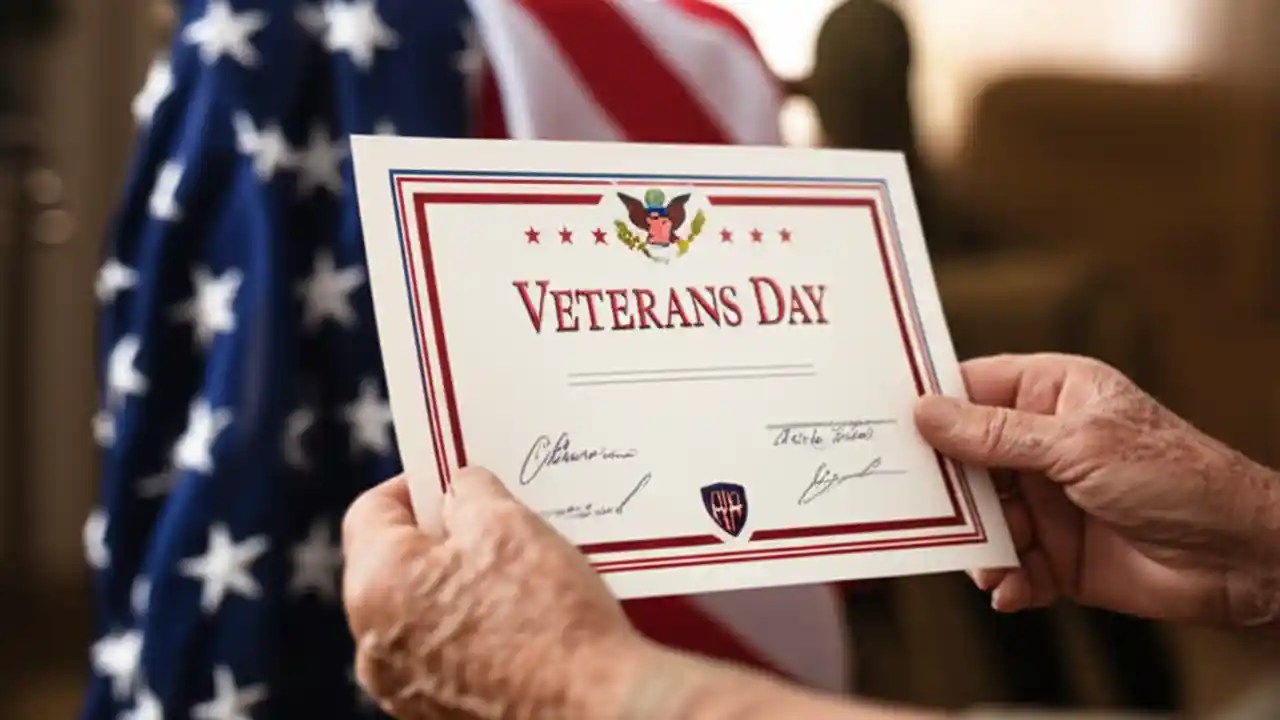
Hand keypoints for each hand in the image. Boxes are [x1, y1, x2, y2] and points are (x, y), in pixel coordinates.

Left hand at [341, 469, 649, 718]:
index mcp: (376, 587)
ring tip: (513, 572)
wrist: (592, 707)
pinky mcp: (436, 715)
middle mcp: (373, 646)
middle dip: (438, 537)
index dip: (412, 485)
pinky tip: (518, 621)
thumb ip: (468, 492)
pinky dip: (470, 631)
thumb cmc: (547, 615)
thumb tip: (458, 491)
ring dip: (456, 586)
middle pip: (394, 566)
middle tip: (490, 520)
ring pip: (418, 613)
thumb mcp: (507, 523)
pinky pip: (442, 655)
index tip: (448, 477)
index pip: (370, 512)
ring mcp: (403, 689)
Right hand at [914, 353, 1279, 629]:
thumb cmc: (1176, 477)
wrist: (1240, 559)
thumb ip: (996, 435)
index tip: (884, 420)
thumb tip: (925, 413)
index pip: (973, 388)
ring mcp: (1046, 501)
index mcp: (1052, 394)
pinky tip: (1012, 589)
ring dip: (977, 543)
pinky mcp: (1054, 555)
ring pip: (979, 518)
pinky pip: (1007, 566)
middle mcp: (1042, 445)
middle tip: (910, 502)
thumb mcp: (1078, 445)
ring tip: (989, 561)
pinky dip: (1004, 581)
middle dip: (944, 486)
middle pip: (964, 458)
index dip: (929, 402)